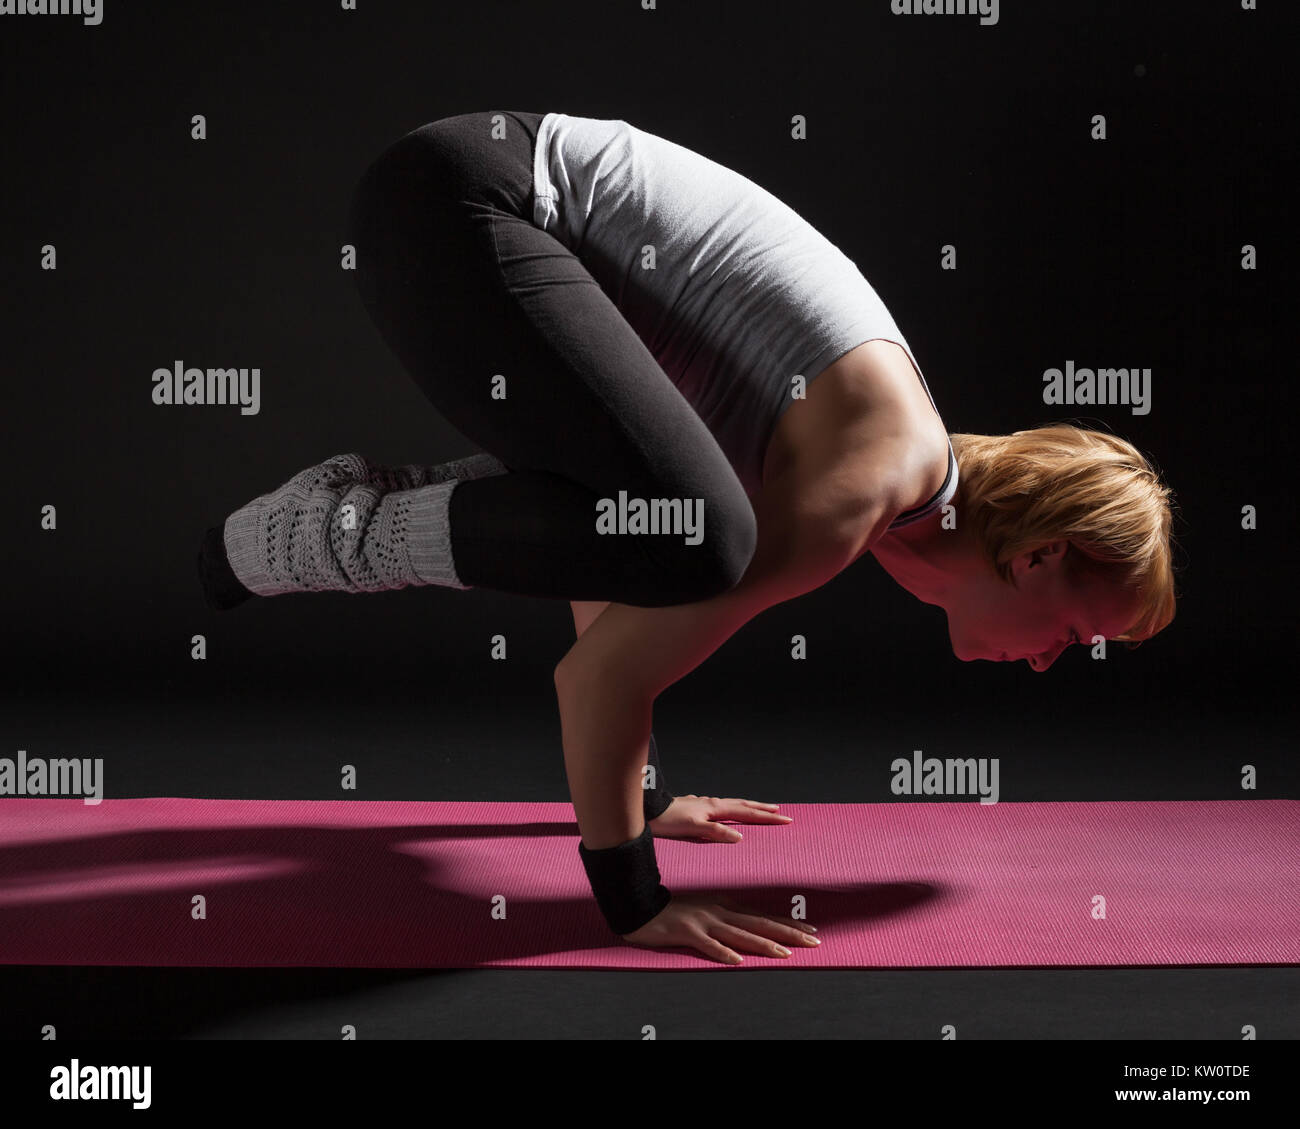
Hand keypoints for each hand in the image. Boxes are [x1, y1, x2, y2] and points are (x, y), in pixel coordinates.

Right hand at [621, 893, 820, 963]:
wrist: (642, 905)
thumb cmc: (675, 911)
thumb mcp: (706, 910)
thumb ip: (727, 918)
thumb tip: (750, 930)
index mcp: (725, 905)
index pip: (763, 916)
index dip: (788, 924)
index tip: (811, 930)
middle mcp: (719, 911)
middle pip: (759, 924)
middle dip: (788, 933)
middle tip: (813, 941)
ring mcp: (704, 921)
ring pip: (740, 934)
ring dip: (763, 943)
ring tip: (785, 953)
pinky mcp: (687, 932)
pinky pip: (708, 945)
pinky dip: (723, 952)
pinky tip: (737, 961)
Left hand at [647, 794, 792, 841]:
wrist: (649, 811)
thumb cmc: (668, 821)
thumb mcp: (694, 828)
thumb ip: (716, 832)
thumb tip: (740, 837)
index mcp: (716, 808)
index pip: (747, 813)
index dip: (767, 817)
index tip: (785, 820)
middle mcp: (713, 804)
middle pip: (744, 805)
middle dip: (763, 809)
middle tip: (782, 812)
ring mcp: (705, 805)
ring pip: (734, 805)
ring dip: (750, 807)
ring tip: (762, 809)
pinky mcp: (697, 809)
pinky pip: (723, 808)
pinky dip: (734, 809)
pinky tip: (728, 812)